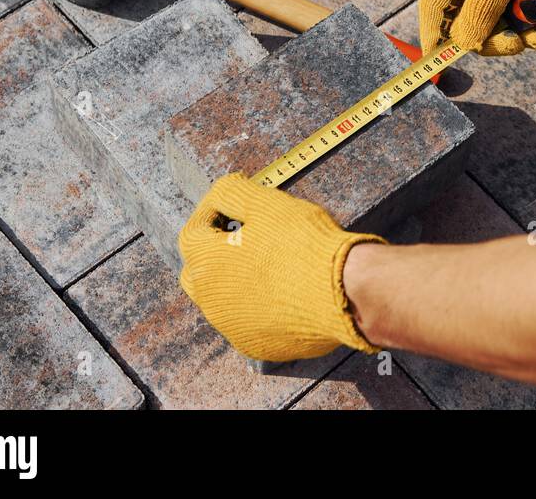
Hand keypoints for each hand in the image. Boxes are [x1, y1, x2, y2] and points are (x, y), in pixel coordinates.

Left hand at [178, 173, 384, 361]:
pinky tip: (283, 292)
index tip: (230, 206)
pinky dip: (260, 306)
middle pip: (200, 271)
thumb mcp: (266, 203)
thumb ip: (233, 192)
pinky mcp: (258, 345)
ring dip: (237, 280)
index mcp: (205, 263)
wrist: (342, 291)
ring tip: (268, 264)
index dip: (210, 214)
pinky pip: (250, 321)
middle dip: (215, 252)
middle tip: (244, 237)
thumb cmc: (302, 243)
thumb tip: (222, 191)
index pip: (192, 233)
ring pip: (224, 299)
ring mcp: (233, 327)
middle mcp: (210, 301)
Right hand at [418, 0, 535, 55]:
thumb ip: (483, 8)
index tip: (444, 62)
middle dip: (502, 38)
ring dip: (531, 32)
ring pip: (507, 20)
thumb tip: (465, 42)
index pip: (435, 6)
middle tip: (526, 43)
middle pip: (475, 21)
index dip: (435, 37)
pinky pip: (529, 10)